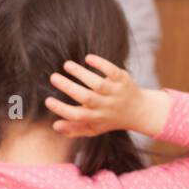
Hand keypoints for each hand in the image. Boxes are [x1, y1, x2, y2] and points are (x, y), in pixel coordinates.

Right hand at [46, 54, 169, 137]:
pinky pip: (112, 71)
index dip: (62, 109)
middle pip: (86, 98)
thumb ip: (74, 130)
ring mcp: (115, 92)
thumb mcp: (94, 128)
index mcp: (96, 117)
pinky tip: (88, 58)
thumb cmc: (110, 119)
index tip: (48, 100)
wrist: (140, 111)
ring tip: (67, 65)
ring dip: (81, 73)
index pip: (77, 115)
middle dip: (68, 87)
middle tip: (53, 77)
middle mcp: (106, 106)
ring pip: (98, 84)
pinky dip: (101, 64)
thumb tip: (54, 126)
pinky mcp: (123, 80)